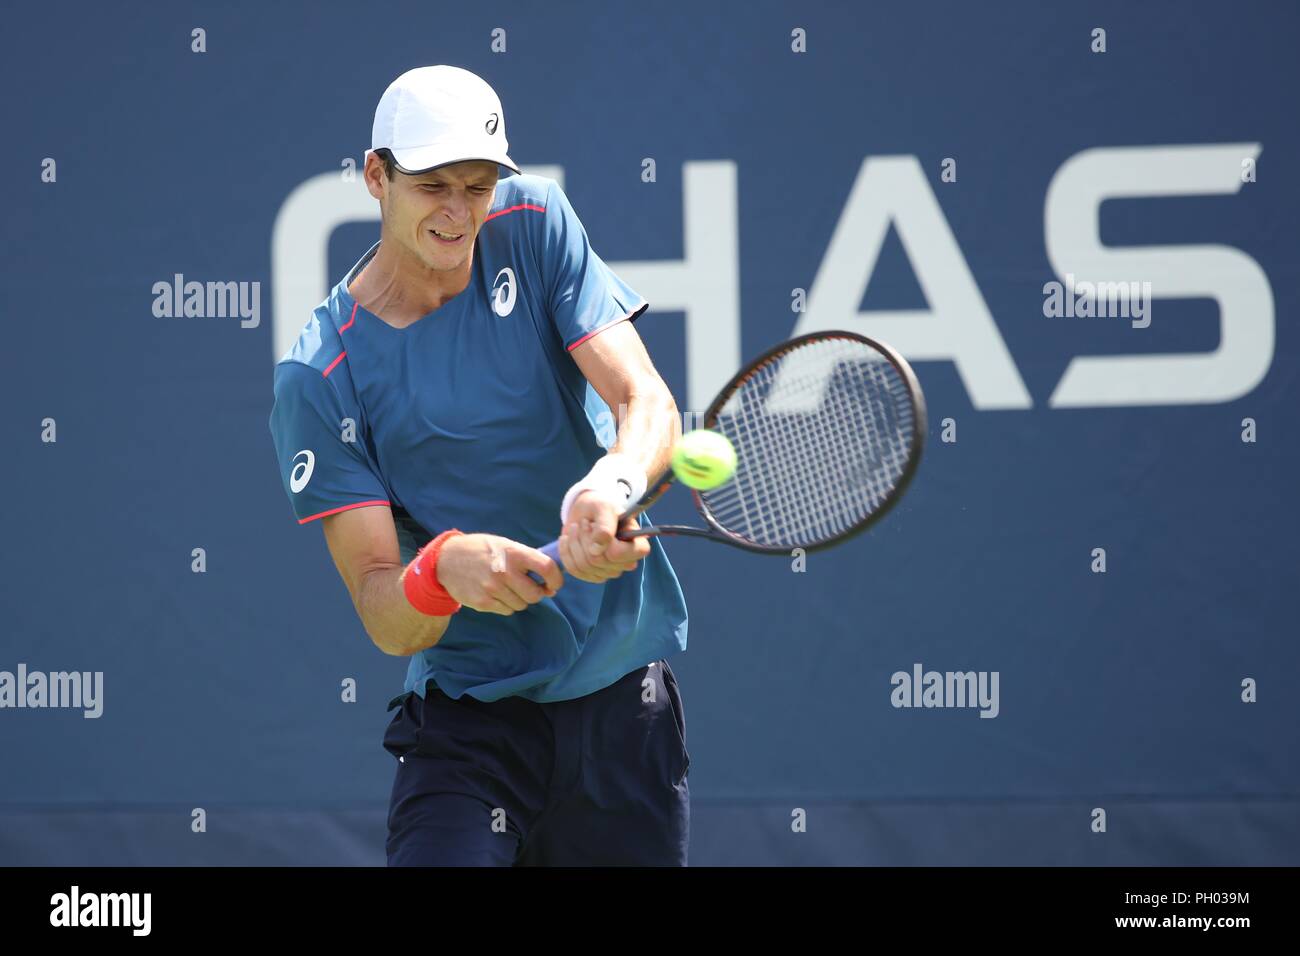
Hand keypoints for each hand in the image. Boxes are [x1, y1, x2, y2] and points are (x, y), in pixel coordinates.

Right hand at [434, 533, 563, 614]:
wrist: (446, 560)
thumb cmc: (482, 551)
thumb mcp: (505, 545)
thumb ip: (527, 560)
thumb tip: (551, 582)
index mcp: (514, 553)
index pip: (546, 568)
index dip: (556, 579)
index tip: (554, 584)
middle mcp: (504, 571)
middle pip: (535, 595)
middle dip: (536, 593)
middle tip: (528, 587)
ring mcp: (492, 588)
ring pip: (521, 605)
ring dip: (519, 599)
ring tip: (506, 587)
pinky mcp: (483, 602)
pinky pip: (507, 611)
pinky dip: (506, 605)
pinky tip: (495, 593)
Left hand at [559, 491, 650, 583]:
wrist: (588, 512)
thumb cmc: (601, 507)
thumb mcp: (604, 507)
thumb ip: (604, 526)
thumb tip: (596, 550)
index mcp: (637, 545)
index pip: (617, 554)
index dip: (602, 541)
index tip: (595, 524)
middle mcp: (626, 563)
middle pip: (597, 561)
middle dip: (585, 538)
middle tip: (584, 522)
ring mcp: (609, 572)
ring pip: (584, 566)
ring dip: (574, 542)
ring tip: (576, 527)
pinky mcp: (593, 575)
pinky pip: (574, 569)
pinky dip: (566, 551)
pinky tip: (567, 539)